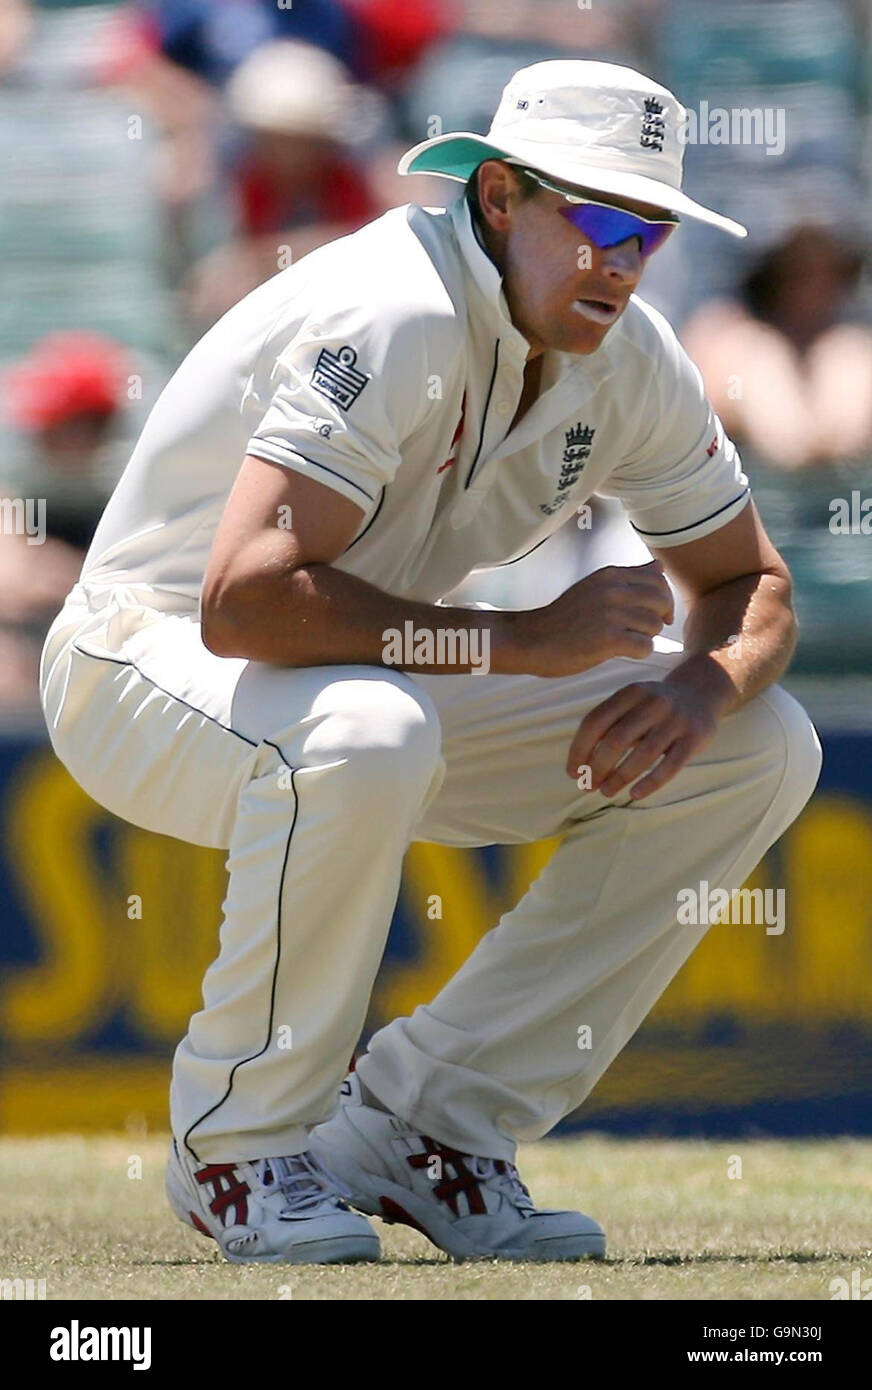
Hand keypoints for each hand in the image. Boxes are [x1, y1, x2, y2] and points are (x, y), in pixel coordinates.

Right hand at [517, 560, 674, 677]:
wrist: (532, 639)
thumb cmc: (563, 618)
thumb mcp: (595, 587)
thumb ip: (629, 577)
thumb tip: (659, 566)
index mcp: (610, 575)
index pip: (658, 578)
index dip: (662, 598)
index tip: (654, 612)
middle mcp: (613, 590)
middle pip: (661, 601)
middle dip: (658, 618)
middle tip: (642, 630)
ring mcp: (610, 614)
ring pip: (655, 626)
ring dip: (645, 637)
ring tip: (625, 640)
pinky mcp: (608, 639)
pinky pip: (645, 646)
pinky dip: (638, 653)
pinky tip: (622, 651)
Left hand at [566, 675, 727, 801]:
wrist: (702, 692)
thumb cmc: (654, 706)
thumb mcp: (631, 703)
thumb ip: (608, 725)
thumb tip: (580, 765)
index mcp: (630, 693)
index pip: (595, 721)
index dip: (580, 749)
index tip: (572, 772)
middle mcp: (653, 703)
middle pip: (617, 739)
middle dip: (598, 767)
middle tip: (588, 786)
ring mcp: (676, 720)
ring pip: (644, 754)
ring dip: (620, 777)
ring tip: (606, 792)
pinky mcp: (695, 738)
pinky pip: (671, 765)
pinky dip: (651, 782)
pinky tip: (635, 794)